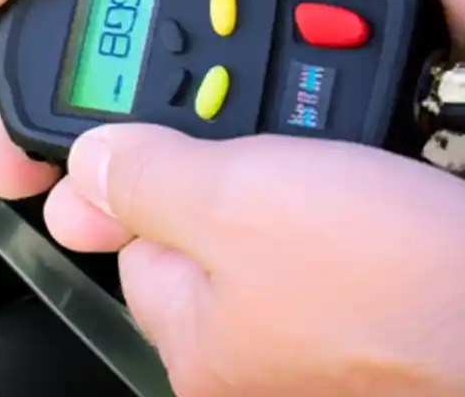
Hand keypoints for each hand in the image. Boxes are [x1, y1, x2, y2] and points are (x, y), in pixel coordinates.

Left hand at [51, 124, 464, 396]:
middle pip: (205, 234)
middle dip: (233, 173)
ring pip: (277, 233)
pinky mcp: (384, 325)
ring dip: (296, 182)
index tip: (170, 128)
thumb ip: (146, 178)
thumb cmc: (399, 284)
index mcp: (197, 345)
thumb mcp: (235, 198)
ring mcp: (325, 347)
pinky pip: (337, 248)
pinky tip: (372, 189)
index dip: (146, 172)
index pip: (129, 240)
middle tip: (277, 142)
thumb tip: (88, 165)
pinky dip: (347, 208)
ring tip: (335, 164)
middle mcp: (255, 360)